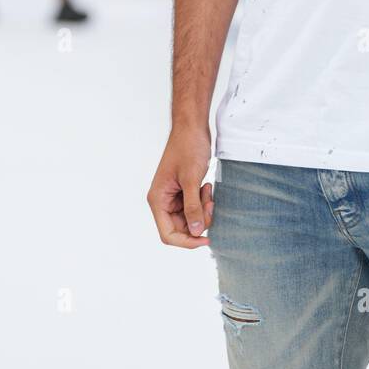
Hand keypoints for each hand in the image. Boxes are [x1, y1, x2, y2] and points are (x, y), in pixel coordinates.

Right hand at [147, 125, 213, 248]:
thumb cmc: (188, 148)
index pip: (168, 234)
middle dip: (199, 220)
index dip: (187, 241)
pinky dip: (203, 201)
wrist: (192, 127)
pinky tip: (207, 186)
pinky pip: (194, 206)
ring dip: (203, 209)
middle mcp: (163, 201)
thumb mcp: (191, 179)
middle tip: (210, 203)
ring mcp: (174, 196)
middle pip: (181, 228)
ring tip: (208, 190)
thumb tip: (197, 232)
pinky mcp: (184, 190)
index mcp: (158, 200)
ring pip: (190, 218)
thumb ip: (193, 207)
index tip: (206, 239)